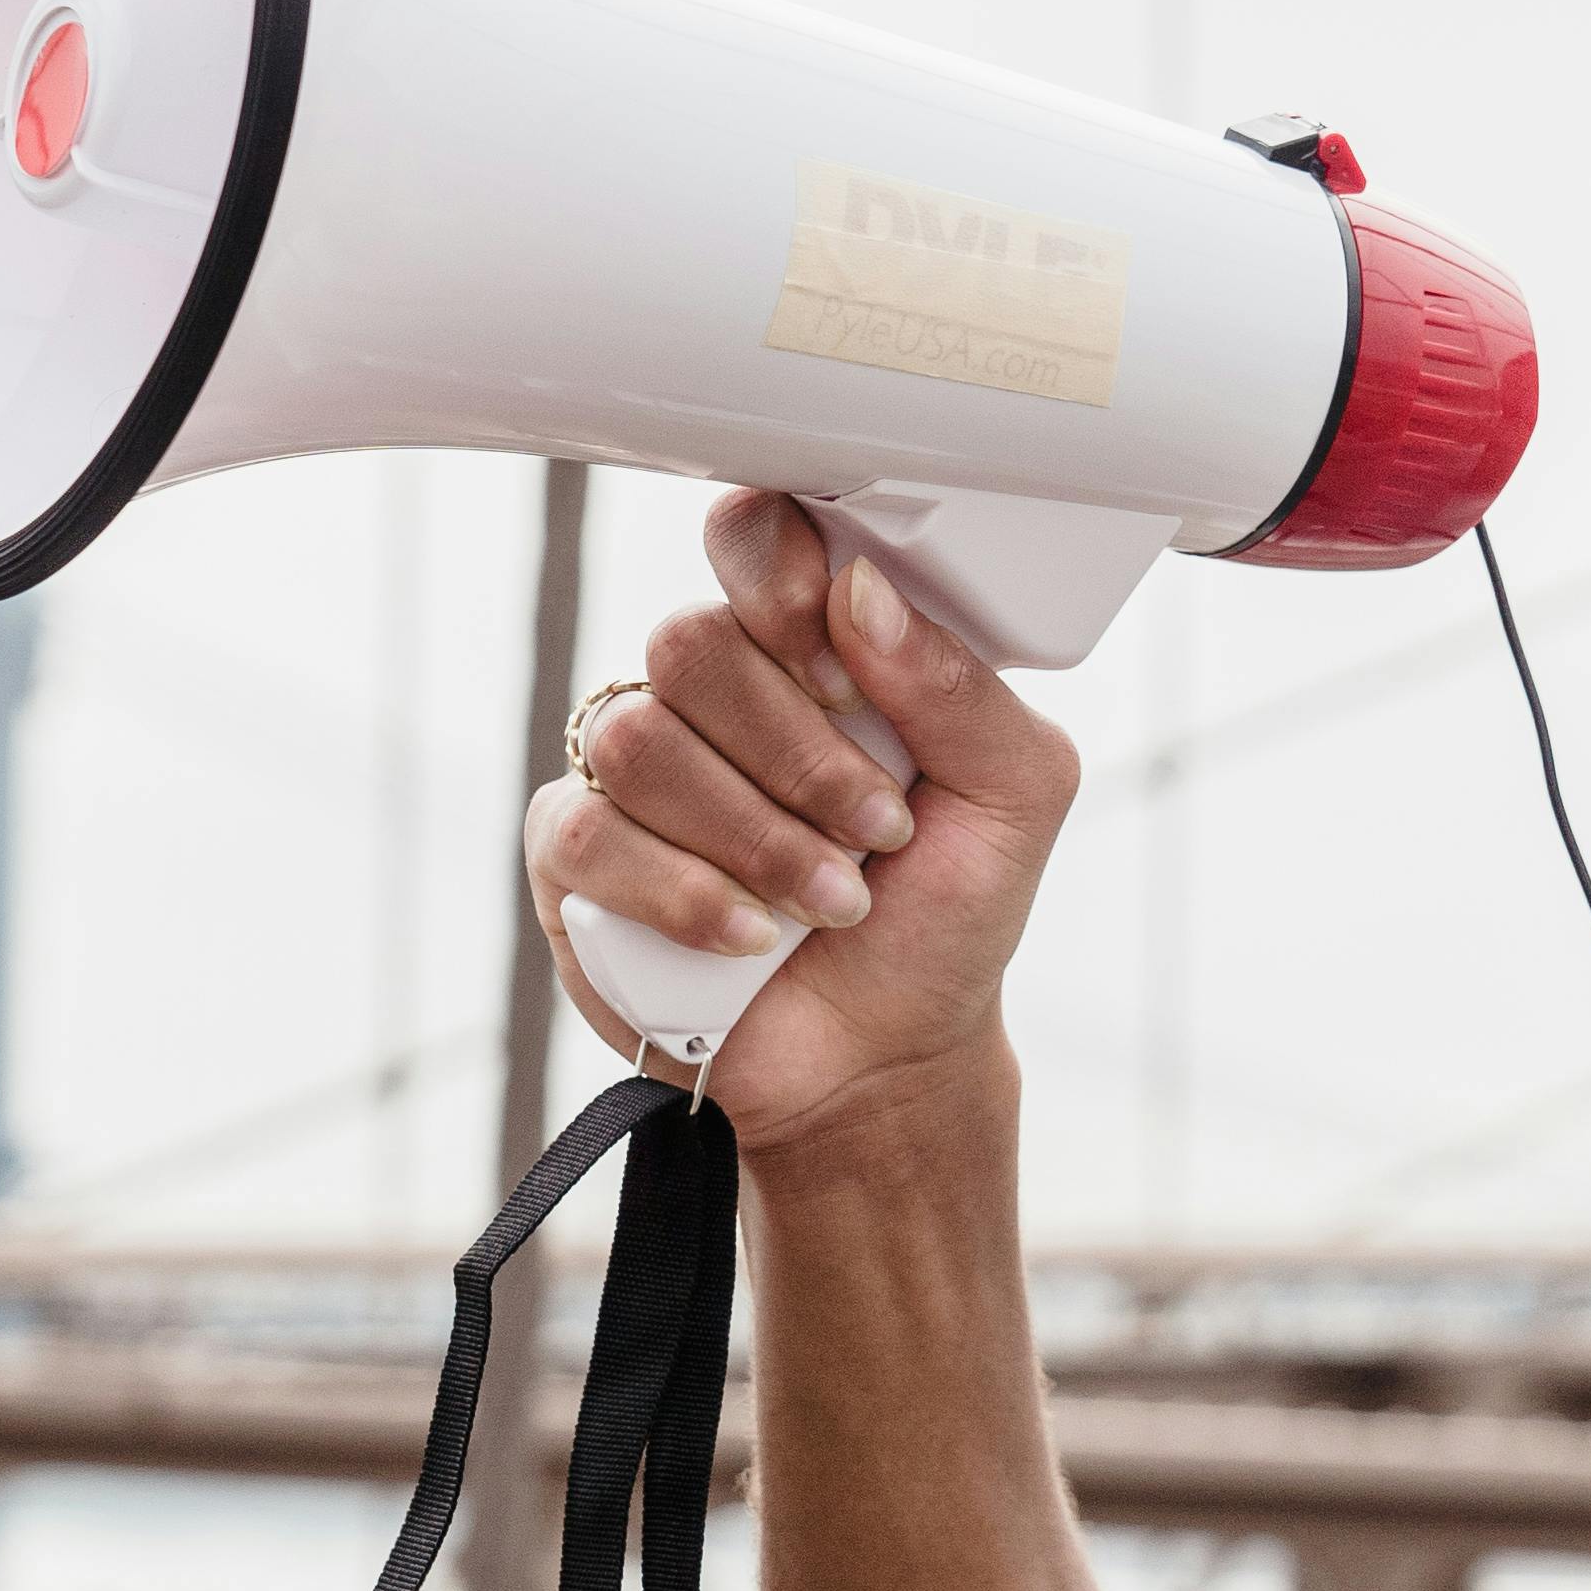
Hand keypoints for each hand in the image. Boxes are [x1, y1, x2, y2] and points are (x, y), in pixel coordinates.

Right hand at [523, 493, 1080, 1156]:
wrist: (887, 1054)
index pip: (750, 537)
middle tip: (876, 829)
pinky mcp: (576, 860)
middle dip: (799, 754)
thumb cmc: (946, 914)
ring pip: (641, 741)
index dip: (777, 583)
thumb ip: (961, 686)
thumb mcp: (1014, 794)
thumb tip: (860, 592)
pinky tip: (749, 936)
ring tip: (831, 897)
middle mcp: (709, 693)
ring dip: (757, 836)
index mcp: (808, 647)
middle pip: (692, 642)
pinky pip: (587, 833)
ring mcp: (630, 771)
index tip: (840, 674)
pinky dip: (683, 892)